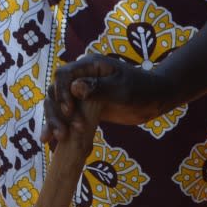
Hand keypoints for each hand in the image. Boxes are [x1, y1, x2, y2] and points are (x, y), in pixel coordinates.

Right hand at [44, 55, 181, 142]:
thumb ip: (99, 87)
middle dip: (55, 113)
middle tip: (63, 134)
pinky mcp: (84, 108)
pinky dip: (60, 127)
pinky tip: (52, 141)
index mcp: (89, 65)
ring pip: (57, 105)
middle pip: (55, 92)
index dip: (61, 93)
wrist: (154, 99)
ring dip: (54, 121)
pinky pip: (67, 117)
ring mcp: (81, 93)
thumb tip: (75, 88)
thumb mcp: (122, 89)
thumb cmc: (141, 89)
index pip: (63, 75)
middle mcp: (81, 77)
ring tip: (55, 139)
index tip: (69, 111)